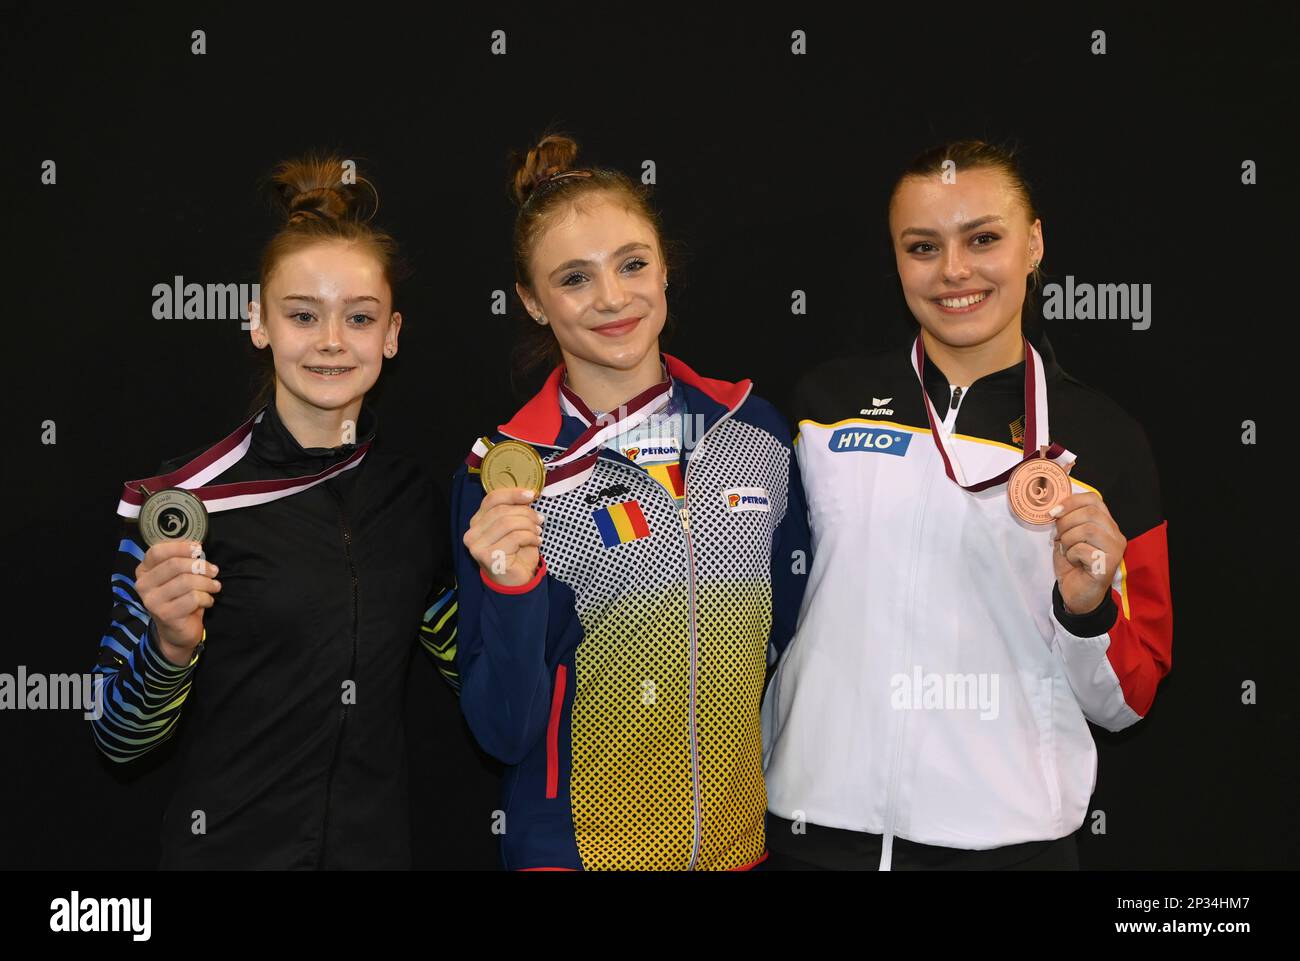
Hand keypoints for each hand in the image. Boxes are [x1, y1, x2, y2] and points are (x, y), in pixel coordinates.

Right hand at [136, 539, 220, 665]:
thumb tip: (197, 547)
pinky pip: (193, 598)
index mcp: (143, 571)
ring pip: (187, 581)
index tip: (198, 549)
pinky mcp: (165, 615)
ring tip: (214, 587)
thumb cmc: (179, 598)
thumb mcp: (177, 577)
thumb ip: (181, 561)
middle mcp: (143, 585)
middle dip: (200, 566)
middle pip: (175, 565)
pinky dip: (206, 598)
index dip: (180, 547)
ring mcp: (152, 601)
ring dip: (207, 583)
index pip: (157, 552)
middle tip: (214, 571)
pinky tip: (208, 601)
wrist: (176, 632)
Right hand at [463, 488, 543, 587]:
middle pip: (502, 511)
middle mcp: (472, 533)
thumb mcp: (514, 528)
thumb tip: (528, 496)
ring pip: (508, 523)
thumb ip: (514, 512)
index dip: (513, 493)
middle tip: (540, 520)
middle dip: (526, 513)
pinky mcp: (488, 556)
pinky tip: (537, 542)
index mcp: (477, 522)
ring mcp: (478, 546)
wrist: (516, 582)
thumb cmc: (516, 554)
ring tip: (538, 532)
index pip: (492, 499)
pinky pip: (514, 538)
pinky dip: (530, 537)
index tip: (532, 495)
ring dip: (529, 525)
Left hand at [1050, 492, 1125, 614]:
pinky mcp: (1108, 565)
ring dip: (1068, 539)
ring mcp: (1115, 550)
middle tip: (1058, 536)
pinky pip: (1083, 549)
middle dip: (1066, 522)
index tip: (1054, 512)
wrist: (1076, 594)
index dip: (1071, 501)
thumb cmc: (1073, 565)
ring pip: (1087, 529)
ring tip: (1066, 551)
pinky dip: (1071, 554)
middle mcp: (1115, 535)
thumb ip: (1065, 521)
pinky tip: (1074, 562)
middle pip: (1090, 512)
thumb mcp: (1067, 537)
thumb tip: (1054, 508)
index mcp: (1106, 524)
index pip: (1093, 499)